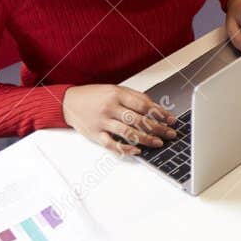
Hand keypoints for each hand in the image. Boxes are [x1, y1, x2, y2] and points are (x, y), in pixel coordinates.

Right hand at [62, 85, 176, 154]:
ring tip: (158, 143)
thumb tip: (156, 107)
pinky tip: (137, 150)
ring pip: (128, 132)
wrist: (68, 102)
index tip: (171, 120)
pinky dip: (125, 148)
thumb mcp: (115, 89)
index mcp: (117, 94)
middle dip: (158, 128)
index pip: (144, 105)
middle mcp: (110, 107)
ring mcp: (102, 122)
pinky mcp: (95, 134)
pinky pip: (112, 144)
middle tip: (170, 134)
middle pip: (139, 120)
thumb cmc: (95, 96)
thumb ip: (134, 97)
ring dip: (146, 139)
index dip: (160, 113)